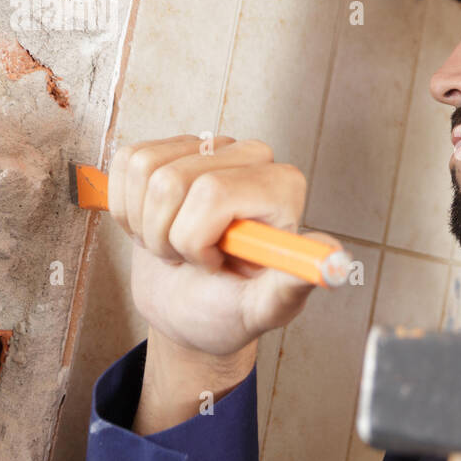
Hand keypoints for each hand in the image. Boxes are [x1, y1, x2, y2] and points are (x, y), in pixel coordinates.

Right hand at [107, 134, 345, 357]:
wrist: (189, 311)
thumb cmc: (229, 310)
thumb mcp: (262, 309)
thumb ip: (292, 286)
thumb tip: (334, 259)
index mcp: (283, 187)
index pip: (213, 192)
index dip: (195, 238)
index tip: (212, 265)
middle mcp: (253, 158)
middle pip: (172, 180)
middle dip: (168, 235)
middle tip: (189, 260)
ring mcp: (209, 150)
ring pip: (146, 170)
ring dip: (146, 224)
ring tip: (174, 246)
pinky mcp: (170, 151)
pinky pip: (128, 162)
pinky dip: (126, 206)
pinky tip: (155, 226)